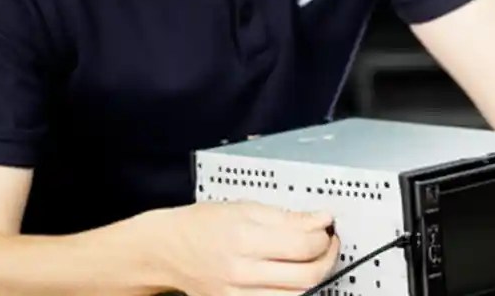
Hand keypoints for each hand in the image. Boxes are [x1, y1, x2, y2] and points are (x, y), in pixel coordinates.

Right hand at [152, 200, 339, 294]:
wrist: (167, 249)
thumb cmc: (203, 224)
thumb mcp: (246, 208)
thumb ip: (288, 217)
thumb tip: (322, 219)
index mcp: (244, 239)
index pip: (304, 245)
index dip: (324, 236)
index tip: (326, 228)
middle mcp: (241, 271)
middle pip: (307, 276)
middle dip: (327, 258)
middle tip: (327, 245)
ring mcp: (237, 294)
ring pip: (297, 295)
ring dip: (314, 277)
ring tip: (313, 261)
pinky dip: (292, 291)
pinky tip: (292, 277)